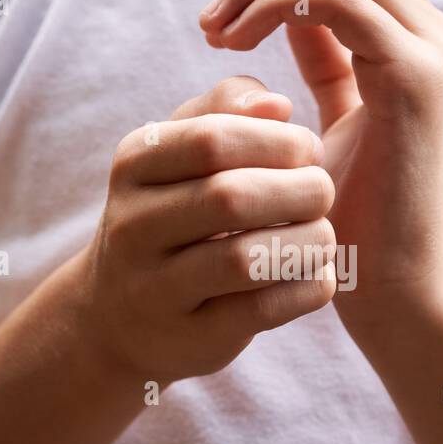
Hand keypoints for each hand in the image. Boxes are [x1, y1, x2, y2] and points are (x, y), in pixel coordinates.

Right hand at [78, 76, 336, 383]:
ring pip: (245, 261)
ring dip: (306, 243)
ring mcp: (157, 288)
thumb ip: (226, 110)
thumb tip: (277, 104)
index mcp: (133, 164)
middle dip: (298, 190)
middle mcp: (134, 225)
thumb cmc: (170, 211)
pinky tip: (317, 275)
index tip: (309, 150)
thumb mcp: (180, 150)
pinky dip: (304, 290)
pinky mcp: (192, 338)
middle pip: (230, 198)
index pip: (211, 138)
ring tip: (324, 235)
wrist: (118, 315)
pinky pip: (260, 312)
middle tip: (323, 192)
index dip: (276, 141)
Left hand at [200, 0, 442, 328]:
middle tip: (214, 1)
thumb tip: (291, 8)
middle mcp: (437, 35)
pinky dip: (275, 6)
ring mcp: (433, 49)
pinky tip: (235, 44)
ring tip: (215, 28)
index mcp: (420, 41)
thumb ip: (326, 60)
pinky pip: (335, 1)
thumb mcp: (334, 121)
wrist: (394, 287)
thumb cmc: (357, 219)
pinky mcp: (414, 74)